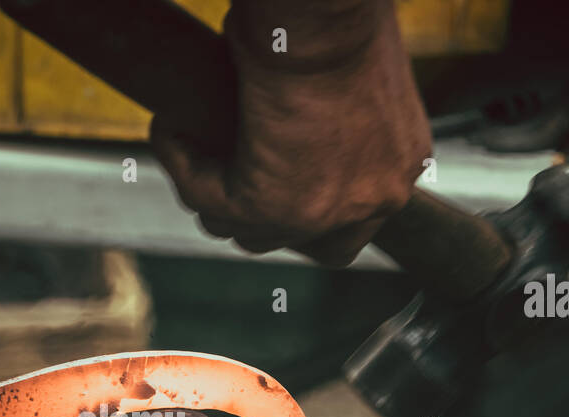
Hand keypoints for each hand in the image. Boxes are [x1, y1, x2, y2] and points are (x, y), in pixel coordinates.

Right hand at [150, 0, 430, 266]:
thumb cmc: (340, 20)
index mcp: (396, 169)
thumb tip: (285, 130)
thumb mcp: (354, 80)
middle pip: (298, 241)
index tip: (269, 180)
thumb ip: (335, 122)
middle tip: (224, 177)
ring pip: (247, 231)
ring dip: (213, 194)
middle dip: (258, 219)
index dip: (302, 213)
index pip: (347, 227)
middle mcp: (370, 201)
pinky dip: (184, 167)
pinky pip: (209, 200)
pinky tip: (172, 131)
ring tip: (192, 149)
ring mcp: (321, 213)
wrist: (322, 13)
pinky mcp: (270, 206)